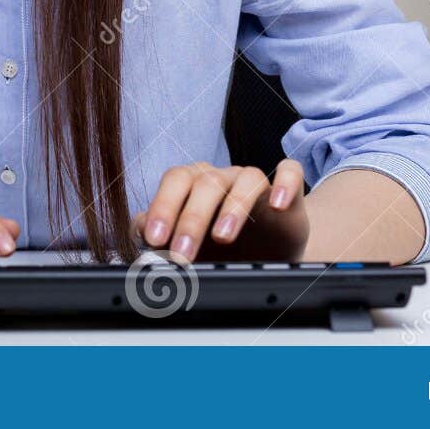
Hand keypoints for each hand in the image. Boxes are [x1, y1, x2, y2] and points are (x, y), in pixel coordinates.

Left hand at [132, 160, 308, 262]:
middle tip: (182, 254)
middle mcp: (223, 178)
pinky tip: (278, 204)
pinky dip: (285, 184)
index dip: (163, 207)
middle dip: (191, 218)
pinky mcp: (288, 192)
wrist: (266, 256)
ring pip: (246, 178)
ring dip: (233, 206)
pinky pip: (290, 172)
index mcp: (193, 184)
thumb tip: (138, 228)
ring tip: (223, 237)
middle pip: (206, 182)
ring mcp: (254, 183)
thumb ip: (160, 234)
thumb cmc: (219, 248)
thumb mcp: (187, 245)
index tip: (154, 240)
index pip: (175, 182)